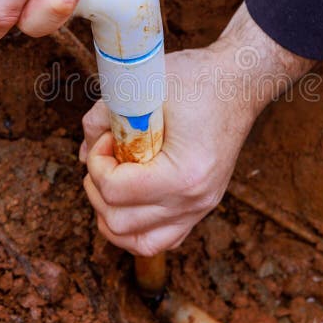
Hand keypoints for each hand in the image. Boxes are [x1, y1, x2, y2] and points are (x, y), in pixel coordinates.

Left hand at [79, 4, 313, 255]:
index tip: (106, 138)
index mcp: (184, 173)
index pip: (115, 191)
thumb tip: (84, 152)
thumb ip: (103, 117)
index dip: (97, 163)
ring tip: (111, 182)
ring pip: (139, 243)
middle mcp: (195, 200)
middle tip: (105, 158)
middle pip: (120, 222)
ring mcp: (201, 208)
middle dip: (99, 189)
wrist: (238, 84)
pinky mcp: (201, 207)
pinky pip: (162, 239)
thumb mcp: (143, 89)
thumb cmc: (196, 80)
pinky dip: (137, 227)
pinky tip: (129, 199)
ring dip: (112, 216)